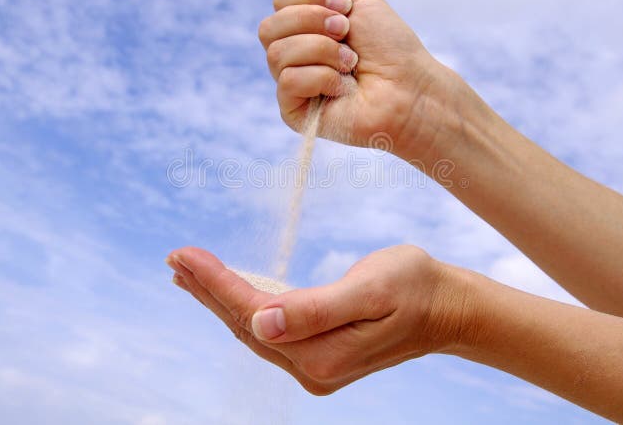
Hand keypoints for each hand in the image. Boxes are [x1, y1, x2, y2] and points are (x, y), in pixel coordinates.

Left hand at [166, 244, 475, 394]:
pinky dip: (242, 307)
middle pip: (244, 325)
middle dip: (206, 289)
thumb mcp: (369, 290)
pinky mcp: (319, 356)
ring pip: (252, 330)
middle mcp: (311, 369)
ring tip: (187, 273)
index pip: (252, 314)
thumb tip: (261, 324)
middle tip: (174, 257)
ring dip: (218, 299)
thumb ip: (315, 309)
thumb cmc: (415, 287)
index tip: (183, 254)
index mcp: (321, 353)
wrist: (448, 309)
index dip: (214, 283)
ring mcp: (314, 366)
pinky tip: (227, 294)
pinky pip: (269, 332)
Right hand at [259, 0, 464, 158]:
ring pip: (276, 54)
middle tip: (346, 32)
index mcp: (304, 27)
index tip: (347, 8)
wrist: (410, 87)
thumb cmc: (390, 46)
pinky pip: (287, 82)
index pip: (279, 1)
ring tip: (350, 62)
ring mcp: (291, 85)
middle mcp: (292, 55)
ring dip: (322, 50)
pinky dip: (321, 78)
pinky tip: (343, 87)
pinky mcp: (294, 113)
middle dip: (313, 21)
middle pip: (268, 27)